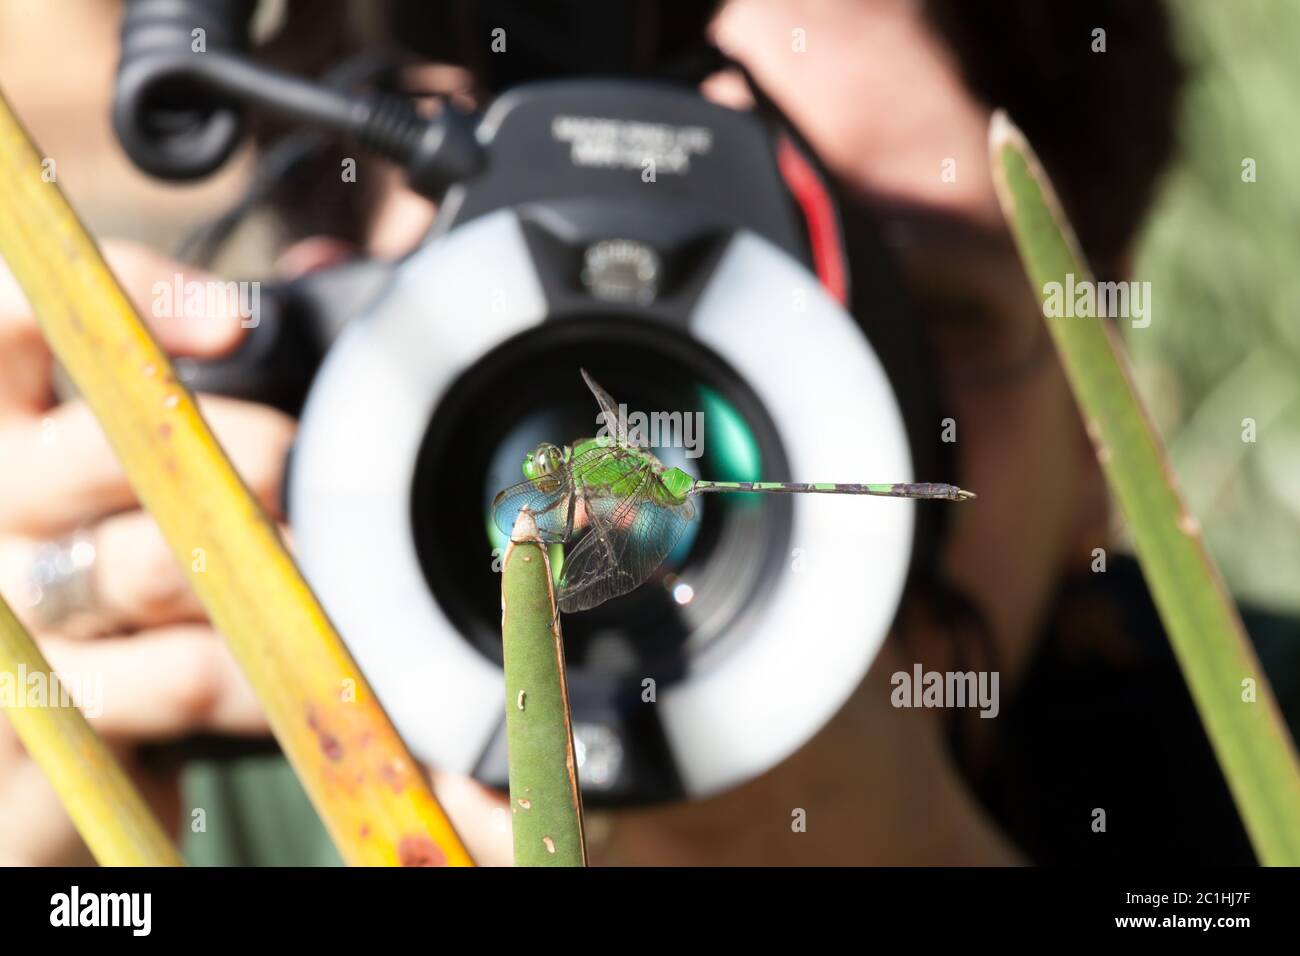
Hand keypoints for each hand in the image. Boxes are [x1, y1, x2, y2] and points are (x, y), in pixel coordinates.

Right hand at [0, 240, 285, 864]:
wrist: (66, 753)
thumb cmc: (130, 585)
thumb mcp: (162, 465)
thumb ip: (236, 363)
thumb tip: (327, 263)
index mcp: (13, 421)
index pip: (21, 318)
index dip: (130, 299)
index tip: (241, 325)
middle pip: (105, 444)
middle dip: (244, 452)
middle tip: (314, 473)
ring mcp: (11, 606)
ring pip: (150, 562)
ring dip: (267, 564)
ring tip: (336, 568)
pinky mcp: (49, 709)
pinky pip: (178, 675)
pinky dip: (264, 665)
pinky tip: (304, 662)